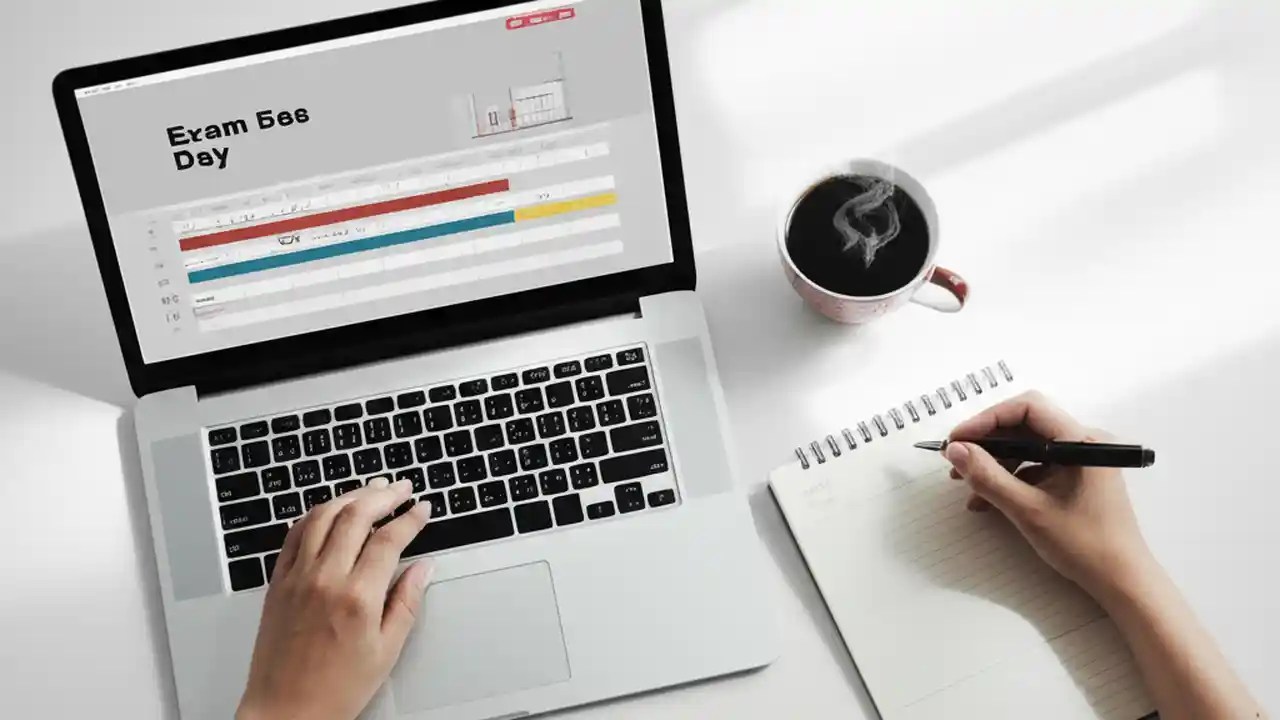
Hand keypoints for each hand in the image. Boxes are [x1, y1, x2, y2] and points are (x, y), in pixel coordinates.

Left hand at [237, 477, 431, 719]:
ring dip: (350, 496)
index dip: (410, 519)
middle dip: (384, 495)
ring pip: (323, 516)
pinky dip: (315, 515)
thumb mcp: (386, 650)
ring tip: (371, 491)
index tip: (422, 510)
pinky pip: (295, 535)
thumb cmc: (335, 689)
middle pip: (356, 515)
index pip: (389, 540)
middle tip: (401, 489)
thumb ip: (406, 602)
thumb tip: (423, 568)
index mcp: (357, 598)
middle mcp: (325, 579)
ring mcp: (297, 577)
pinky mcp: (277, 583)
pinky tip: (330, 511)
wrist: (285, 712)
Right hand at [944, 391, 1155, 605]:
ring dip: (995, 463)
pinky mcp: (1077, 478)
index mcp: (1080, 440)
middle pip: (1026, 426)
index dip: (987, 419)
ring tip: (966, 485)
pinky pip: (1037, 467)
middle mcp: (1083, 442)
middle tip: (956, 460)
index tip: (957, 441)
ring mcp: (1081, 461)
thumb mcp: (1029, 509)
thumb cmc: (1084, 544)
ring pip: (1028, 448)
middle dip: (987, 442)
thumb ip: (989, 477)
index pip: (1027, 408)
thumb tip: (955, 450)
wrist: (1123, 581)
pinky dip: (1011, 478)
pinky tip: (987, 500)